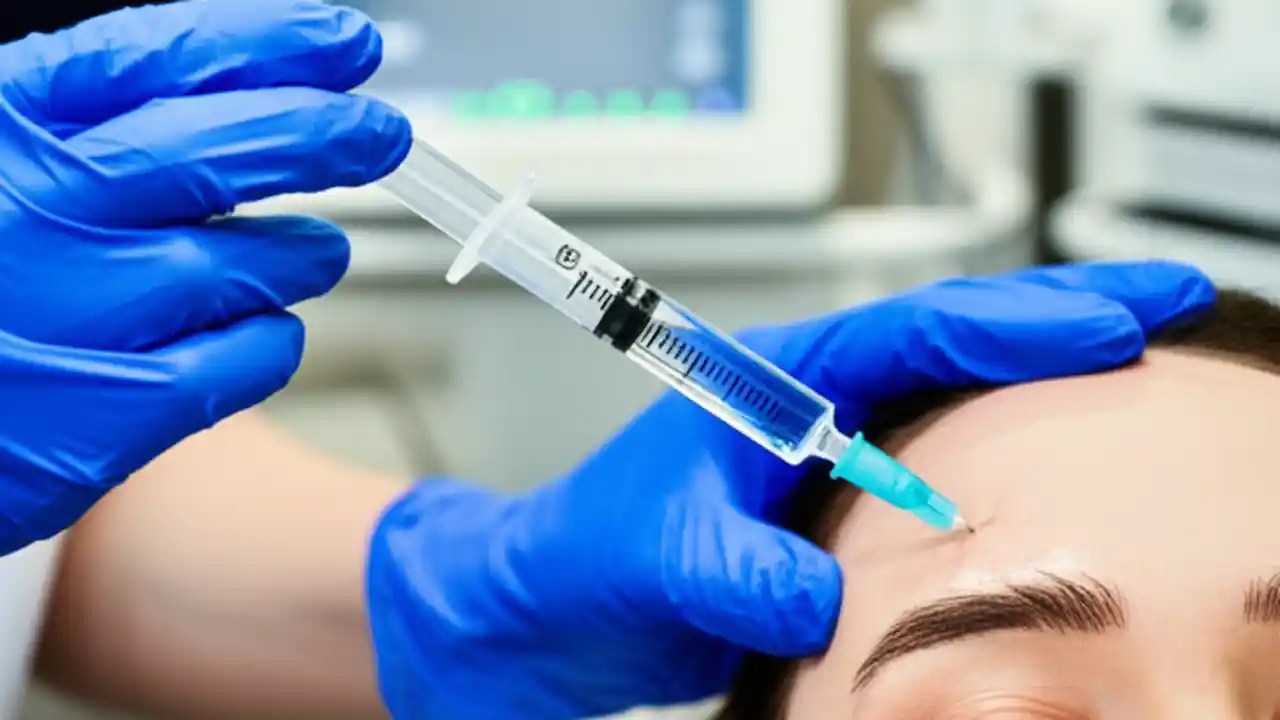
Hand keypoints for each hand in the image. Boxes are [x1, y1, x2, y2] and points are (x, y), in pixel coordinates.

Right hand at [0, 0, 411, 553]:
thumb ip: (94, 126)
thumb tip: (251, 94)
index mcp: (4, 129)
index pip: (157, 59)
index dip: (270, 44)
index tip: (344, 42)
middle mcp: (37, 208)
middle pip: (219, 152)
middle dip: (323, 135)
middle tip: (383, 135)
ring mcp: (76, 311)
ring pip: (249, 265)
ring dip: (304, 254)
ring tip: (315, 252)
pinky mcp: (110, 412)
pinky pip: (245, 359)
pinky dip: (272, 340)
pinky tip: (263, 331)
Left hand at [367, 262, 1214, 717]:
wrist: (549, 610)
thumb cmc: (582, 558)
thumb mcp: (653, 558)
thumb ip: (732, 572)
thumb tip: (815, 598)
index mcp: (768, 381)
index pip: (909, 332)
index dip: (1011, 322)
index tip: (1105, 323)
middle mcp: (806, 408)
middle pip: (953, 346)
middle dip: (1061, 320)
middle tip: (1167, 307)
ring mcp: (823, 460)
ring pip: (953, 404)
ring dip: (1042, 383)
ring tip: (1138, 365)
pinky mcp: (828, 517)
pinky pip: (935, 479)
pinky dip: (1002, 462)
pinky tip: (1054, 474)